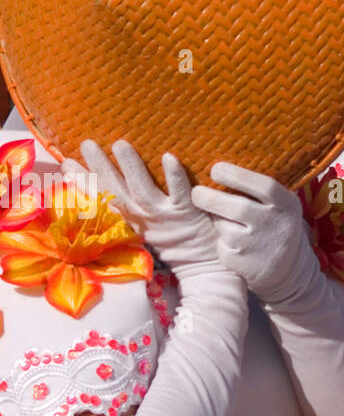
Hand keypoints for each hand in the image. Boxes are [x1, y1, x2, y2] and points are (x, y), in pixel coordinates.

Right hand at [78, 140, 220, 278]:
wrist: (207, 271)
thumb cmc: (182, 245)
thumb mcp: (149, 229)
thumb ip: (135, 209)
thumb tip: (121, 186)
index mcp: (133, 220)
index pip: (103, 198)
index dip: (84, 182)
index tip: (65, 163)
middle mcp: (145, 218)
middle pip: (117, 191)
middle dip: (100, 168)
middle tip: (87, 143)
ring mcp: (166, 217)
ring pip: (143, 191)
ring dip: (131, 167)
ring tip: (120, 144)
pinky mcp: (189, 215)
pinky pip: (181, 194)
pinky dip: (174, 177)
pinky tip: (169, 157)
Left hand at [190, 163, 318, 304]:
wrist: (290, 271)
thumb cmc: (276, 226)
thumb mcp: (280, 205)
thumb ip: (259, 189)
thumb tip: (218, 165)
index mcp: (286, 204)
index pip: (262, 186)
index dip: (236, 175)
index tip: (215, 169)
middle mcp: (275, 224)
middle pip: (235, 207)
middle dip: (209, 197)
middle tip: (197, 193)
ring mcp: (260, 246)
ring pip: (224, 227)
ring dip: (218, 222)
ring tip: (226, 222)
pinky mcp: (246, 265)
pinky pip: (222, 247)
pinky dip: (222, 244)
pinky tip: (235, 246)